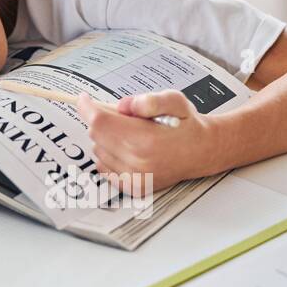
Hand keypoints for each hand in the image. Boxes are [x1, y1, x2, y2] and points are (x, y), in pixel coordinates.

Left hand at [76, 90, 213, 191]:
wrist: (202, 151)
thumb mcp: (174, 100)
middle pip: (96, 135)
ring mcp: (135, 178)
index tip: (84, 99)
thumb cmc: (186, 124)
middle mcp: (138, 162)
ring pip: (98, 151)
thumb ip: (148, 100)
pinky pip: (104, 168)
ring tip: (129, 133)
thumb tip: (122, 106)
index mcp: (146, 140)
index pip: (100, 122)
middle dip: (101, 120)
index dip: (87, 107)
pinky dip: (108, 155)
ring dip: (105, 138)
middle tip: (121, 114)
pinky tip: (126, 148)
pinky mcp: (133, 187)